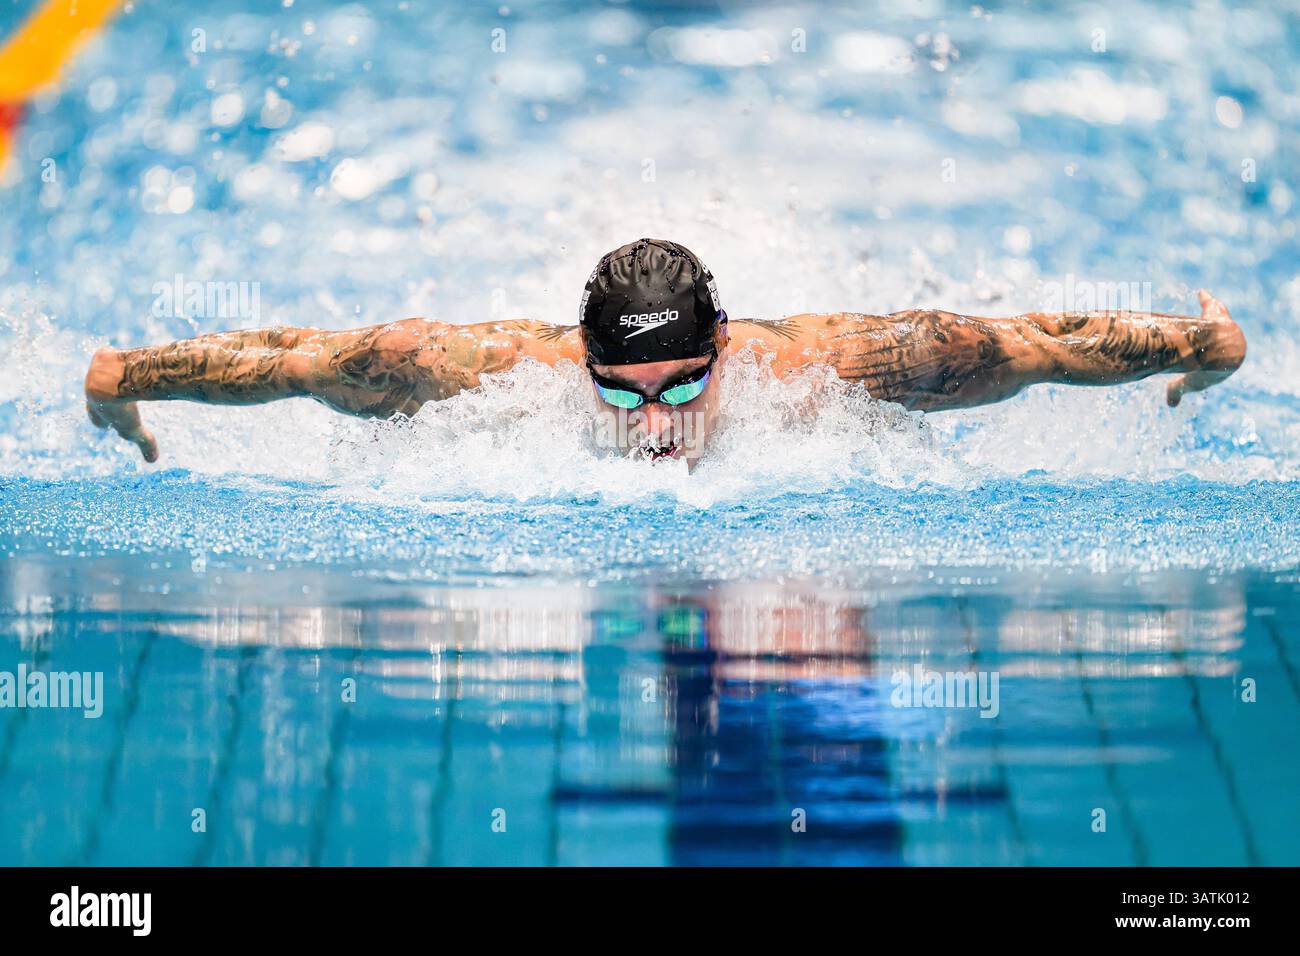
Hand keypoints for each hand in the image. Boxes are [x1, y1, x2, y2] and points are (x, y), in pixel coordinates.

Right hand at [85, 347, 158, 461]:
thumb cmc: (122, 408)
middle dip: (101, 399)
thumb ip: (144, 442)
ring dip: (110, 376)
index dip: (102, 421)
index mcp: (97, 409)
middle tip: (109, 399)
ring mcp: (94, 372)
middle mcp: (91, 391)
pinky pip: (105, 355)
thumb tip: (153, 460)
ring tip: (121, 376)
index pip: (97, 419)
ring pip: (101, 374)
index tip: (106, 424)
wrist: (112, 382)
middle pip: (95, 397)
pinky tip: (124, 356)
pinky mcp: (101, 356)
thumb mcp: (134, 428)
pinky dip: (112, 356)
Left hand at [1166, 290, 1244, 406]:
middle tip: (1205, 329)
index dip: (1207, 358)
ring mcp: (1223, 326)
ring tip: (1205, 308)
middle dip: (1213, 332)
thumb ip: (1177, 390)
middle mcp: (1227, 340)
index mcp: (1224, 360)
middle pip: (1218, 336)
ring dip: (1211, 315)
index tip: (1202, 357)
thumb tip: (1171, 404)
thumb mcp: (1188, 383)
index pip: (1215, 359)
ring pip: (1216, 319)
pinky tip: (1201, 293)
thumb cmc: (1204, 369)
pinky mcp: (1216, 313)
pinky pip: (1212, 304)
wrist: (1219, 351)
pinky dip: (1206, 300)